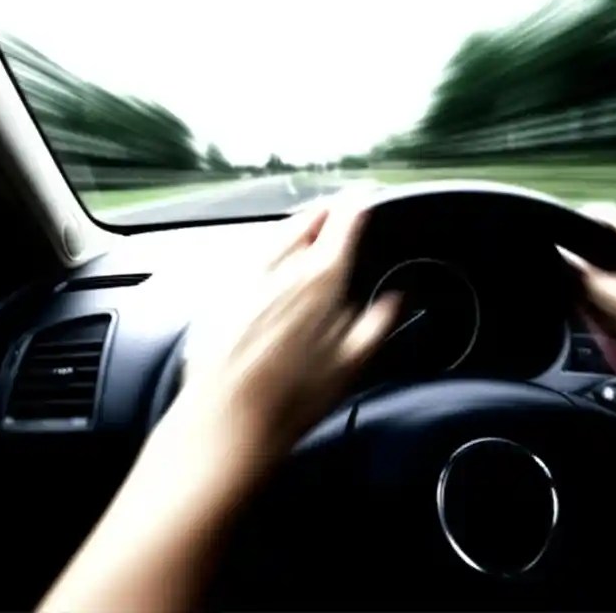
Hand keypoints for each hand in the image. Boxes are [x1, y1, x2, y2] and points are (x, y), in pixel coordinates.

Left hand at [177, 202, 398, 455]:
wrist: (226, 421)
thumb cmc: (291, 399)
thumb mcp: (352, 363)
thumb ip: (379, 322)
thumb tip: (395, 300)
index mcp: (320, 276)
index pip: (344, 220)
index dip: (359, 203)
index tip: (366, 195)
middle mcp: (281, 266)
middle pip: (307, 220)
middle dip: (326, 211)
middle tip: (340, 210)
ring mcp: (245, 275)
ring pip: (276, 234)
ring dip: (297, 225)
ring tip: (310, 227)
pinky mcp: (220, 291)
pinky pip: (250, 256)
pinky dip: (268, 249)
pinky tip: (273, 264)